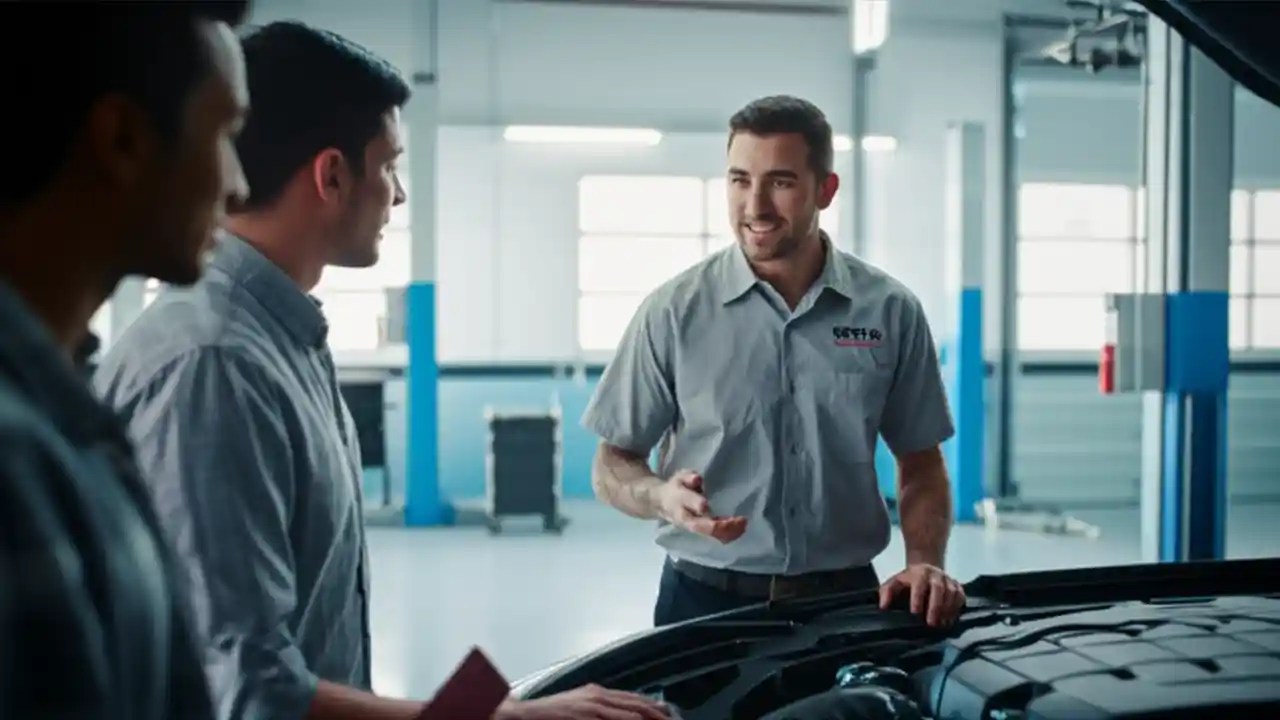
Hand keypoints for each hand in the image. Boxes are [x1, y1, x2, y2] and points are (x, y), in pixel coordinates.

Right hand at [494, 685, 669, 718]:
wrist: (523, 716)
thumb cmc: (549, 716)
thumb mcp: (577, 706)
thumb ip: (599, 709)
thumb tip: (621, 715)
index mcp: (597, 693)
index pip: (634, 700)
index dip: (653, 708)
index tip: (668, 716)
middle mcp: (598, 698)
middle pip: (638, 706)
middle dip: (659, 716)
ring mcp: (593, 708)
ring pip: (632, 715)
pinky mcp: (586, 718)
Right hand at [656, 469, 746, 542]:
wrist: (663, 503)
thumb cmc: (676, 488)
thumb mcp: (679, 477)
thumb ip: (688, 477)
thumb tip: (697, 479)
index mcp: (680, 501)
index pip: (688, 503)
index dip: (697, 504)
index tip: (707, 505)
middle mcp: (687, 518)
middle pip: (702, 526)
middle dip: (722, 526)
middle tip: (741, 519)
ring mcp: (694, 527)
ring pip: (711, 535)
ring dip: (729, 532)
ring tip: (743, 524)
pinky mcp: (701, 531)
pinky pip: (716, 537)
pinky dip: (729, 534)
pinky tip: (740, 528)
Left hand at [878, 563, 965, 627]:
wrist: (927, 568)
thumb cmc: (908, 580)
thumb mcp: (894, 582)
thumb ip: (887, 593)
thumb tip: (883, 606)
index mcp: (919, 573)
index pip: (919, 585)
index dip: (917, 599)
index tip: (914, 613)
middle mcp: (935, 575)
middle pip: (938, 589)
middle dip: (936, 607)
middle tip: (932, 624)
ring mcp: (948, 579)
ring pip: (951, 593)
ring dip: (947, 610)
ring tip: (942, 625)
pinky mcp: (958, 586)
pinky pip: (960, 597)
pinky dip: (957, 609)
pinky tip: (950, 620)